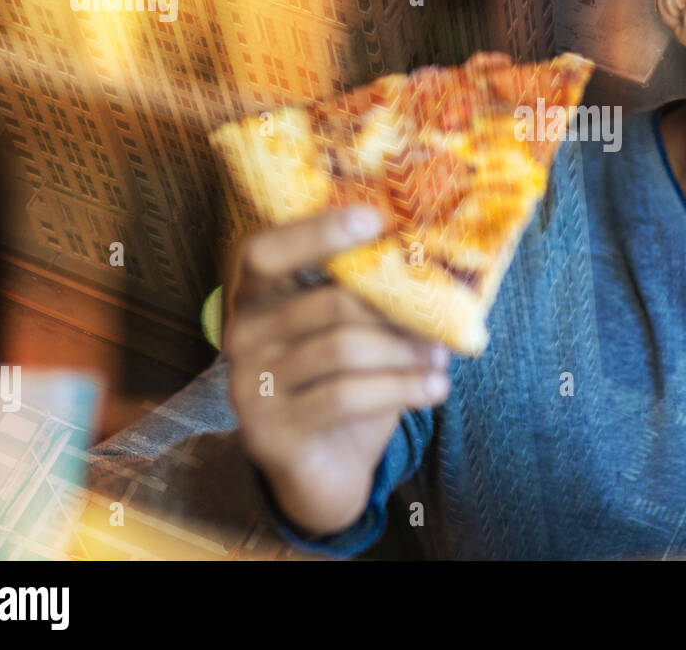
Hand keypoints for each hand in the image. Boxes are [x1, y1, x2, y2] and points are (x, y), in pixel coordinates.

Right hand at [222, 206, 450, 536]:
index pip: (266, 251)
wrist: (322, 468)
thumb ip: (372, 296)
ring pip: (341, 350)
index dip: (316, 231)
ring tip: (442, 357)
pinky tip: (436, 388)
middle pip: (327, 303)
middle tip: (444, 319)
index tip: (376, 217)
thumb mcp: (352, 332)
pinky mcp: (272, 433)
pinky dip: (401, 388)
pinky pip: (345, 397)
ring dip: (405, 352)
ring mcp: (250, 387)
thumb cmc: (342, 382)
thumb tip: (435, 260)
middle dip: (396, 310)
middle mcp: (241, 336)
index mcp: (255, 297)